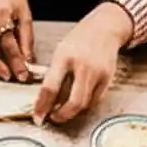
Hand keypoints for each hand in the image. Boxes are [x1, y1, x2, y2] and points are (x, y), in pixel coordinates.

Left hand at [33, 3, 128, 123]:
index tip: (38, 117)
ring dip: (71, 112)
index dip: (42, 106)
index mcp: (64, 57)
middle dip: (61, 116)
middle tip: (52, 118)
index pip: (50, 88)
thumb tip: (45, 100)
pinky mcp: (108, 78)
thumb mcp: (61, 52)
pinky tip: (76, 103)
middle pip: (73, 102)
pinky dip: (83, 105)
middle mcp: (82, 66)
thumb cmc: (79, 39)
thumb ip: (54, 74)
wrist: (105, 28)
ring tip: (62, 111)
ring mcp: (97, 73)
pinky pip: (95, 100)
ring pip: (84, 104)